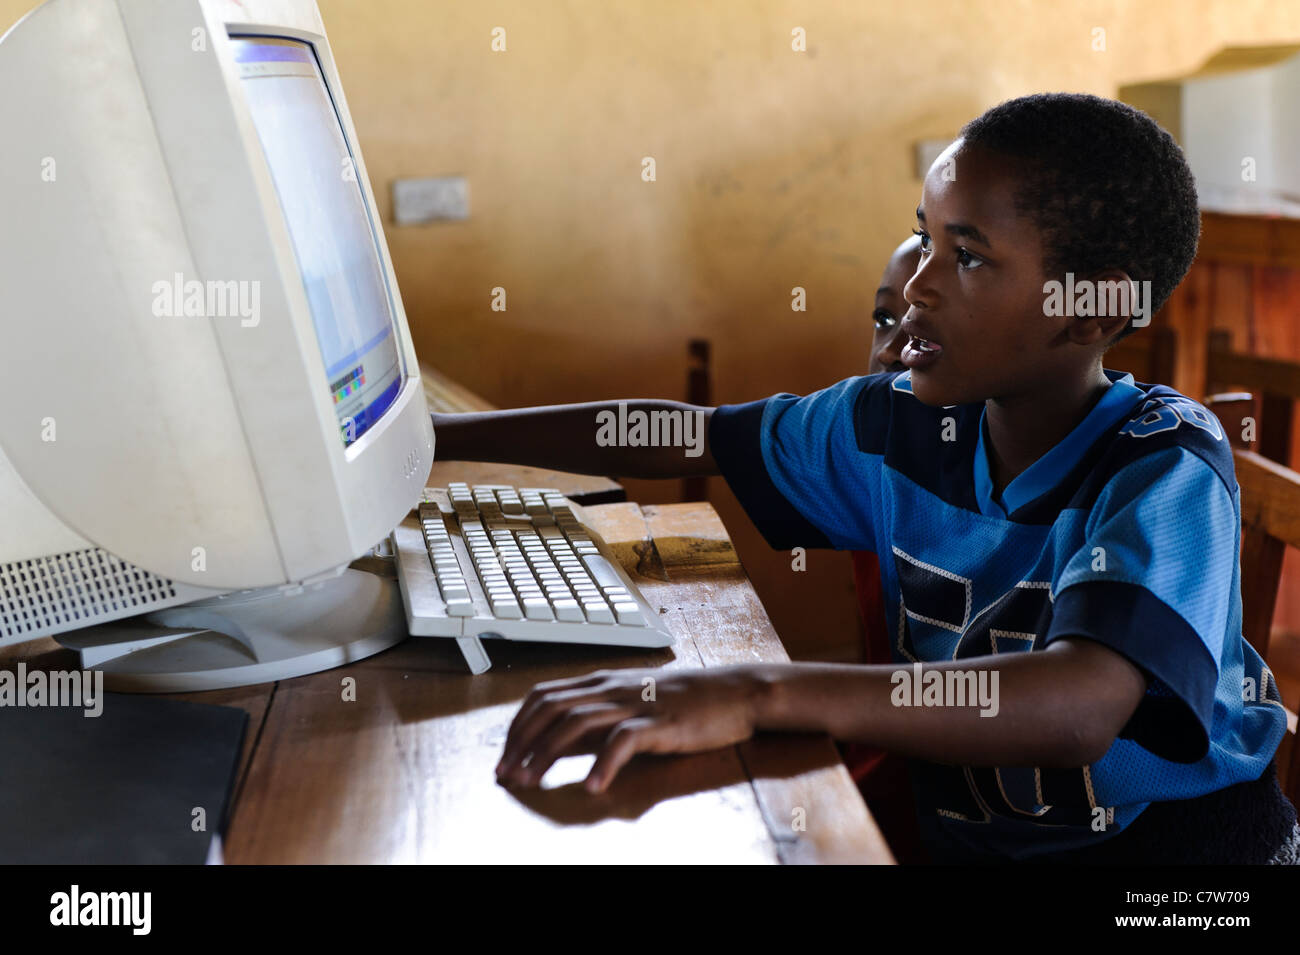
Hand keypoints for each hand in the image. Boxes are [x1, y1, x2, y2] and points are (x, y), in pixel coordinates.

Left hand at [495, 666, 768, 792]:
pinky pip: (624, 742)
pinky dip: (602, 764)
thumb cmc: (683, 700)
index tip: (504, 755)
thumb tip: (556, 740)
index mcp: (602, 681)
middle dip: (521, 743)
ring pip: (577, 723)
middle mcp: (612, 688)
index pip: (544, 696)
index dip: (518, 726)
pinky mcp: (661, 723)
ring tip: (530, 783)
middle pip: (551, 709)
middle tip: (505, 774)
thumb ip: (596, 714)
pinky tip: (591, 787)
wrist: (733, 692)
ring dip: (547, 754)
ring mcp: (636, 703)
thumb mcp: (632, 699)